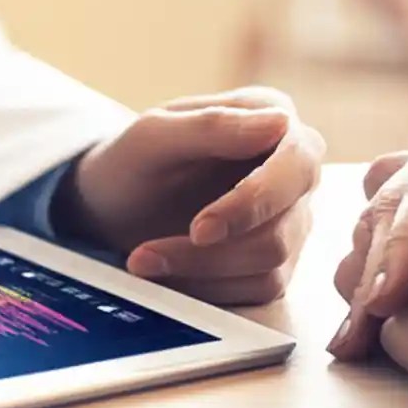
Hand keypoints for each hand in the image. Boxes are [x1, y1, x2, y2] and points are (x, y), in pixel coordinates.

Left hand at [54, 87, 324, 304]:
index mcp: (273, 119)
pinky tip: (166, 274)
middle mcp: (293, 170)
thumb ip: (212, 125)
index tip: (201, 229)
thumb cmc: (132, 161)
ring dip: (200, 270)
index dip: (255, 201)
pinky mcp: (277, 261)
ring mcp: (290, 218)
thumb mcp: (153, 137)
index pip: (296, 164)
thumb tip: (281, 121)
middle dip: (218, 250)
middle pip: (286, 224)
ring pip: (272, 263)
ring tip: (142, 260)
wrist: (112, 207)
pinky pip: (259, 288)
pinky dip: (206, 289)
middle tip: (150, 256)